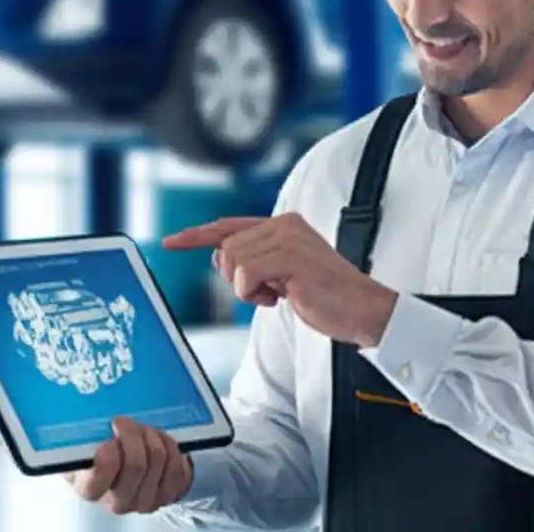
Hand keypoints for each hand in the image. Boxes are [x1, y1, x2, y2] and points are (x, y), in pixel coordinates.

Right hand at [65, 418, 192, 515]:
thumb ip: (81, 437)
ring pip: (159, 460)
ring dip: (152, 437)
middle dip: (133, 434)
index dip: (106, 455)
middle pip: (136, 465)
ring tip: (142, 431)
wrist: (123, 466)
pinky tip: (159, 441)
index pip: (97, 481)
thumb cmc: (99, 451)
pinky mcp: (170, 495)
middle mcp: (119, 503)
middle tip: (126, 423)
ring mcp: (146, 501)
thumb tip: (92, 427)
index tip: (109, 435)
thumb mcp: (81, 444)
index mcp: (89, 490)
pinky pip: (178, 466)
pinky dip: (170, 446)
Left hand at [162, 213, 398, 346]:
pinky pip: (246, 274)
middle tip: (266, 292)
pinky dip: (254, 292)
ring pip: (233, 260)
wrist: (362, 309)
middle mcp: (285, 225)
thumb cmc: (326, 296)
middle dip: (236, 278)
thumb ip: (255, 260)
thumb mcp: (282, 275)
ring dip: (248, 288)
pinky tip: (280, 296)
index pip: (230, 226)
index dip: (198, 235)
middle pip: (226, 247)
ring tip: (277, 294)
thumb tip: (220, 256)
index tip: (172, 242)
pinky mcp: (290, 256)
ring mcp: (288, 238)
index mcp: (284, 225)